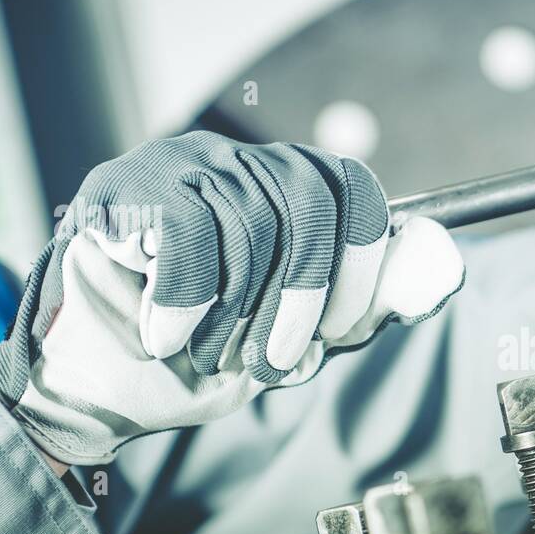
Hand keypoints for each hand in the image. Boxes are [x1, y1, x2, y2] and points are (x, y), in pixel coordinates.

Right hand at [0, 132, 462, 464]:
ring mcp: (183, 163)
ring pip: (250, 222)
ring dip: (240, 310)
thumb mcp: (291, 334)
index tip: (344, 325)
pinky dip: (187, 300)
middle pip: (310, 203)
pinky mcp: (125, 185)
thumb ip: (353, 312)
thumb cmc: (203, 349)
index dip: (363, 256)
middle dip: (307, 296)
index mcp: (288, 186)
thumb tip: (438, 284)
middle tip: (284, 359)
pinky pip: (186, 234)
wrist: (96, 374)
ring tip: (215, 355)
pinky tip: (169, 335)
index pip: (354, 187)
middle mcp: (241, 159)